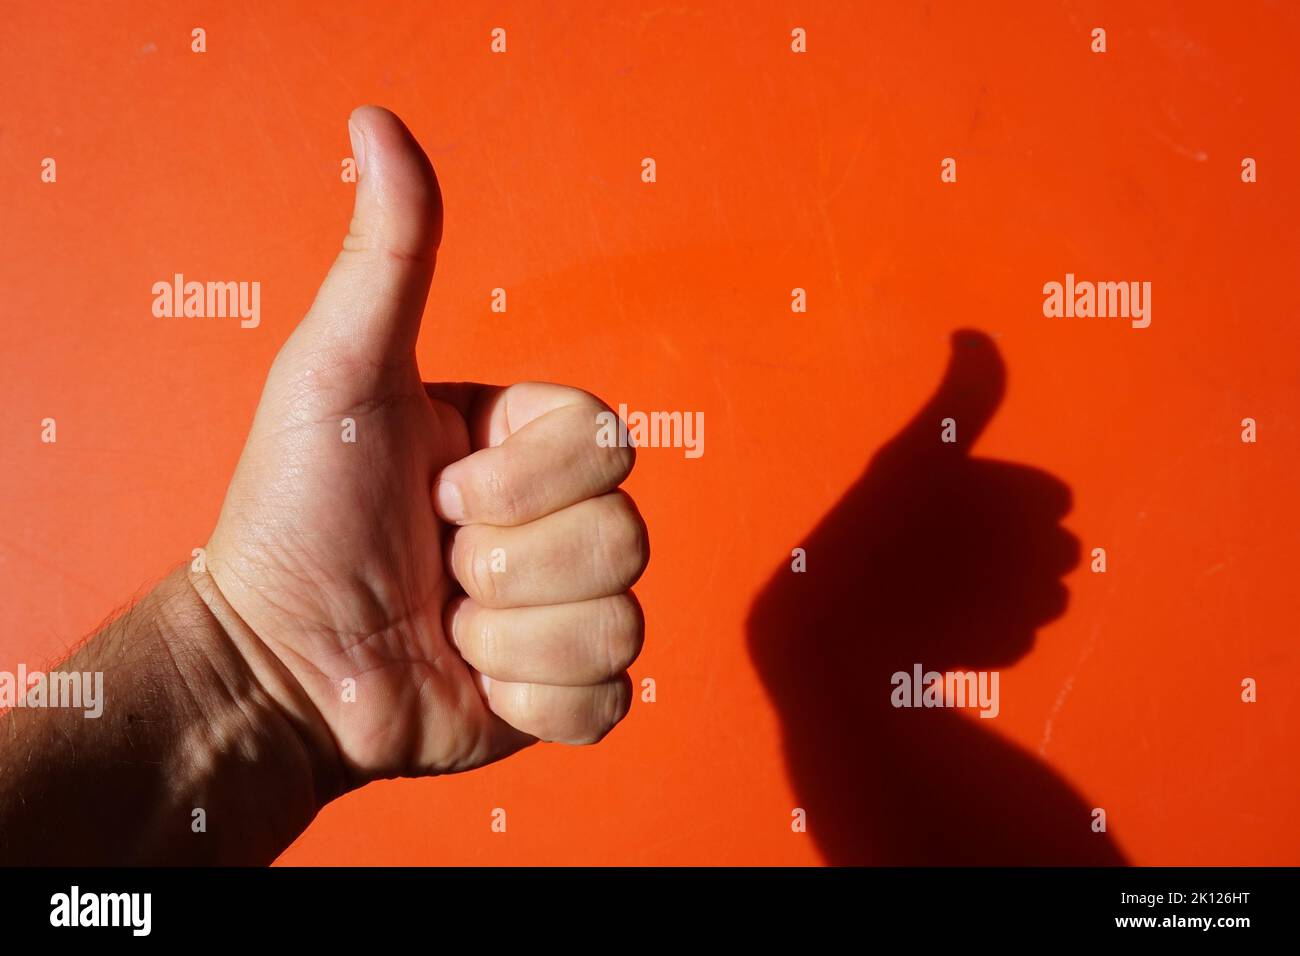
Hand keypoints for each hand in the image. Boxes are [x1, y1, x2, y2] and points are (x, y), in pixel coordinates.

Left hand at [200, 107, 647, 790]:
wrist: (275, 665)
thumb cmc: (296, 513)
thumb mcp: (339, 371)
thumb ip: (389, 257)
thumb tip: (377, 120)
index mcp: (526, 446)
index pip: (609, 440)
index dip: (525, 479)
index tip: (437, 490)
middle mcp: (557, 521)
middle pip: (627, 533)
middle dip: (509, 560)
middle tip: (432, 564)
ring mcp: (564, 608)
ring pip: (621, 618)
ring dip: (510, 633)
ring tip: (443, 624)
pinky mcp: (563, 691)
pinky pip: (607, 698)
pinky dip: (528, 697)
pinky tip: (468, 680)